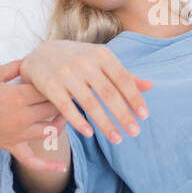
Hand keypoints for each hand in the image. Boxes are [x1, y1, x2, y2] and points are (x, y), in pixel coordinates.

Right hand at [0, 60, 66, 171]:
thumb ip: (14, 67)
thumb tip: (30, 59)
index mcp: (17, 96)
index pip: (47, 89)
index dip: (56, 83)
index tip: (61, 79)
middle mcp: (21, 116)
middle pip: (52, 108)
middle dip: (61, 101)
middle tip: (66, 94)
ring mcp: (18, 134)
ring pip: (50, 131)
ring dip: (60, 123)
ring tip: (62, 114)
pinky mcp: (12, 146)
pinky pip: (32, 160)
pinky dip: (48, 165)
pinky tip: (61, 167)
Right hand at [19, 39, 151, 142]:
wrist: (40, 53)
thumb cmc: (78, 59)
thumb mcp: (101, 61)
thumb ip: (124, 74)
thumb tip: (150, 86)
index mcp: (102, 55)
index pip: (123, 79)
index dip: (134, 98)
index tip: (144, 116)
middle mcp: (85, 62)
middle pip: (108, 93)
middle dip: (123, 115)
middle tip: (135, 132)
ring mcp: (66, 73)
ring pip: (89, 103)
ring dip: (105, 123)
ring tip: (117, 139)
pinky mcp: (50, 85)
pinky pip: (66, 107)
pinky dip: (78, 121)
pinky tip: (90, 133)